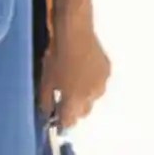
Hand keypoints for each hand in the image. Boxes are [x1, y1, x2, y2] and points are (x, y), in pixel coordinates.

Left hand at [39, 14, 109, 128]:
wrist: (74, 32)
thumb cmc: (56, 55)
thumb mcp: (45, 79)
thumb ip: (46, 100)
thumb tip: (48, 113)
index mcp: (76, 99)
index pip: (70, 121)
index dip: (62, 122)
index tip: (56, 120)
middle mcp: (93, 96)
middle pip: (83, 111)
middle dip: (73, 109)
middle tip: (61, 99)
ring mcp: (103, 83)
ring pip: (92, 98)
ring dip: (83, 95)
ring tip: (71, 79)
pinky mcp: (108, 71)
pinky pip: (98, 83)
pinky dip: (90, 81)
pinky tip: (80, 69)